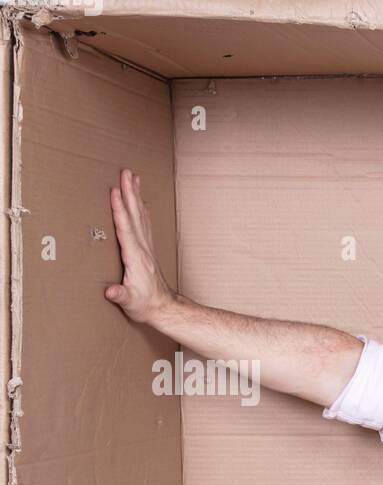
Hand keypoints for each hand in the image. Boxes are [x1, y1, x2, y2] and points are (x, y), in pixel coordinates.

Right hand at [105, 167, 174, 324]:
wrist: (164, 309)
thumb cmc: (145, 305)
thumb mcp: (129, 302)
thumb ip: (120, 295)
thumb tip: (111, 291)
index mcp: (135, 257)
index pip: (125, 228)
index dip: (120, 210)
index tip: (116, 192)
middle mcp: (143, 248)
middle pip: (135, 215)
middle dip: (130, 192)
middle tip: (126, 172)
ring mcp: (147, 248)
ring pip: (141, 216)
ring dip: (136, 196)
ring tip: (134, 177)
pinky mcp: (148, 250)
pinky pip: (144, 224)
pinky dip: (141, 210)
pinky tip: (140, 201)